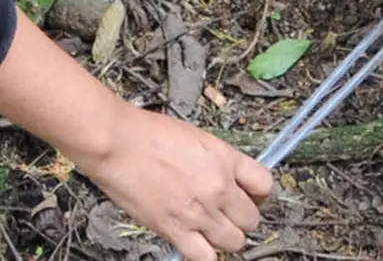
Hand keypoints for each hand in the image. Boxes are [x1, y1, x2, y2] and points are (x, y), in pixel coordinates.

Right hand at [70, 105, 272, 260]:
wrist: (117, 143)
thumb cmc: (146, 134)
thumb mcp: (195, 136)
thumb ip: (216, 160)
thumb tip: (226, 175)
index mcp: (225, 159)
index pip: (265, 184)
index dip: (259, 193)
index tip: (251, 196)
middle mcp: (218, 187)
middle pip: (252, 219)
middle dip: (242, 218)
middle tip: (228, 214)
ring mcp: (199, 211)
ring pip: (235, 242)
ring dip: (226, 238)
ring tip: (212, 230)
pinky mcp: (176, 230)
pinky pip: (205, 257)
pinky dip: (204, 254)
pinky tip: (196, 244)